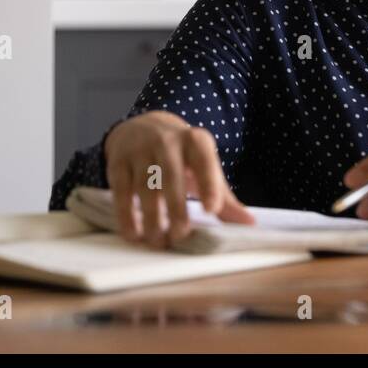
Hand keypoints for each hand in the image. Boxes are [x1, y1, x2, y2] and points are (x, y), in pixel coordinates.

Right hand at [103, 110, 255, 247]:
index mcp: (196, 141)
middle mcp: (168, 141)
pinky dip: (126, 214)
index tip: (212, 210)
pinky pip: (121, 190)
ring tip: (157, 241)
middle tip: (180, 237)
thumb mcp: (204, 167)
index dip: (209, 185)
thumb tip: (249, 224)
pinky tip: (134, 233)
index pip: (205, 162)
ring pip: (145, 185)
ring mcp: (140, 150)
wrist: (143, 126)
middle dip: (176, 209)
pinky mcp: (118, 161)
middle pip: (172, 177)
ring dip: (151, 217)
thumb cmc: (181, 155)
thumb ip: (223, 196)